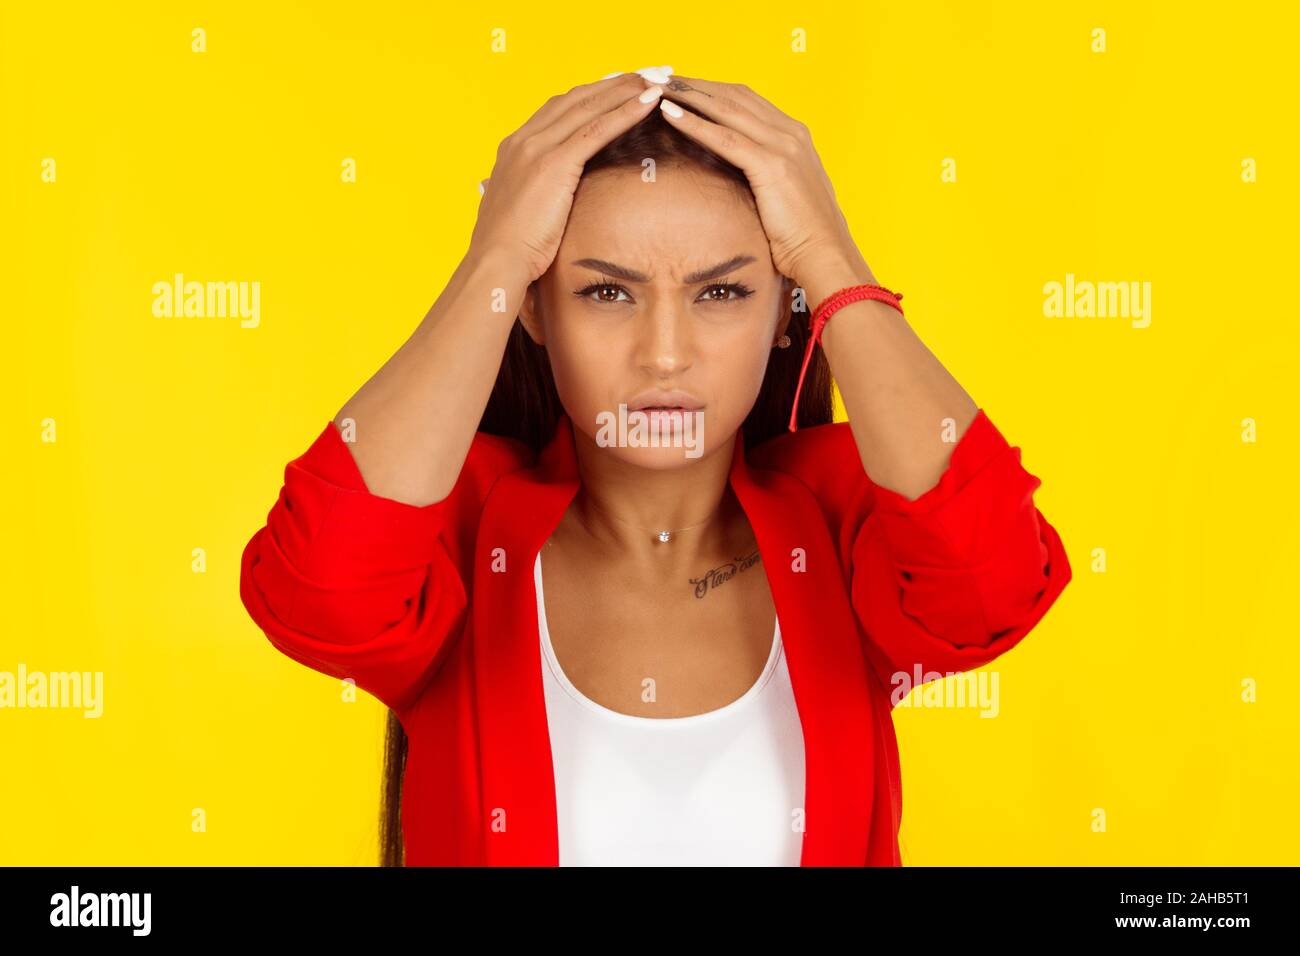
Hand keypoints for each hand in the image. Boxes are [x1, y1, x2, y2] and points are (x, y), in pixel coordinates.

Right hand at [467, 74, 665, 283]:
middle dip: (614, 83)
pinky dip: (626, 111)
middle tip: (646, 73)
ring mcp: (536, 148)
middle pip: (576, 98)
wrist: (495, 263)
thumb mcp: (517, 212)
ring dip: (626, 90)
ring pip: (589, 106)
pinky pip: (597, 129)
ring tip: (657, 79)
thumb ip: (527, 196)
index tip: (618, 87)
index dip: (591, 94)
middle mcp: (523, 140)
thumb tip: (535, 203)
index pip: (558, 108)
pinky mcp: (554, 164)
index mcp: (514, 148)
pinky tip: (650, 102)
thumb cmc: (508, 250)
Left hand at [650, 74, 874, 289]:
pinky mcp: (772, 166)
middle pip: (733, 94)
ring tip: (655, 86)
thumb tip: (734, 177)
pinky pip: (725, 138)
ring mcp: (784, 146)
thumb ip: (764, 176)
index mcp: (794, 136)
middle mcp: (791, 132)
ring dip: (687, 95)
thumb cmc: (802, 237)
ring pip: (726, 108)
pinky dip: (695, 123)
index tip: (678, 86)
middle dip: (693, 84)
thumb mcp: (783, 195)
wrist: (825, 256)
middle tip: (657, 76)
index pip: (745, 99)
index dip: (709, 90)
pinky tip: (669, 114)